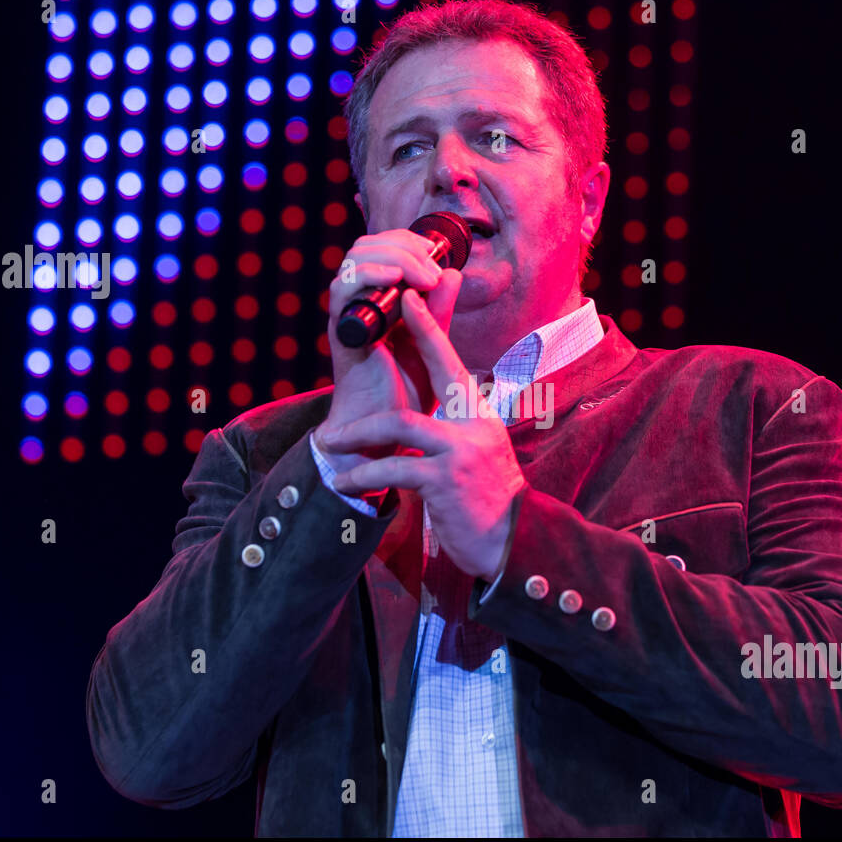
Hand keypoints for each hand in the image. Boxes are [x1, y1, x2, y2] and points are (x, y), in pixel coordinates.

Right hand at [315, 228, 464, 475]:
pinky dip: (369, 276)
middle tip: (432, 268)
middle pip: (368, 245)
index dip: (410, 240)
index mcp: (382, 300)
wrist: (386, 434)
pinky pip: (342, 288)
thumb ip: (439, 311)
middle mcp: (361, 303)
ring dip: (393, 257)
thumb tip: (453, 272)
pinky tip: (396, 282)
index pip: (385, 248)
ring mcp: (350, 315)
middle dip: (404, 244)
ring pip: (355, 258)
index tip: (439, 253)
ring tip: (422, 277)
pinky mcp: (342, 332)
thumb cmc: (407, 393)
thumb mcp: (433, 344)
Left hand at [322, 289, 526, 579]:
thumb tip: (436, 400)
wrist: (510, 542)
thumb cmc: (487, 498)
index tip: (412, 298)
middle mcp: (474, 425)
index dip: (431, 329)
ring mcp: (461, 451)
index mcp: (478, 415)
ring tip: (332, 441)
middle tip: (373, 330)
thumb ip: (456, 424)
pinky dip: (364, 475)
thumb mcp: (477, 451)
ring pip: (402, 425)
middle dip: (411, 344)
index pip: (453, 363)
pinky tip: (345, 481)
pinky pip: (394, 469)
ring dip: (360, 433)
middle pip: (440, 373)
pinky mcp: (445, 481)